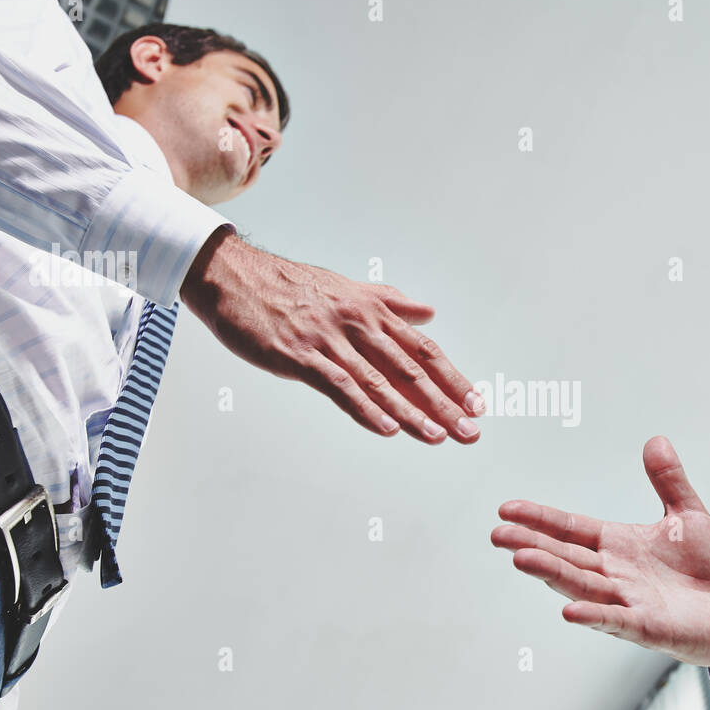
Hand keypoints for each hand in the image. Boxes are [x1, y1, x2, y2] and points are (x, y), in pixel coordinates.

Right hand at [181, 229, 485, 442]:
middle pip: (410, 368)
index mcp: (371, 309)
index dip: (452, 378)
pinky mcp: (300, 356)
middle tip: (469, 429)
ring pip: (380, 380)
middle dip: (444, 402)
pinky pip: (340, 387)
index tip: (476, 403)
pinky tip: (387, 428)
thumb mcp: (346, 287)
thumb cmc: (288, 284)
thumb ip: (390, 302)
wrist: (232, 274)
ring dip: (411, 412)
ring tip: (438, 436)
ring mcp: (329, 340)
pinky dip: (366, 409)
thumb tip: (428, 313)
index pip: (422, 349)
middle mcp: (357, 323)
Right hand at [491, 435, 709, 673]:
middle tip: (498, 533)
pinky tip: (569, 609)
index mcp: (618, 545)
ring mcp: (627, 600)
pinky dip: (593, 614)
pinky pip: (615, 619)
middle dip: (531, 544)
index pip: (571, 529)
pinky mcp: (646, 626)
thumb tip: (656, 441)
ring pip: (581, 584)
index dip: (540, 518)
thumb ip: (668, 481)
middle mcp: (615, 573)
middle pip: (565, 556)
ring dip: (551, 573)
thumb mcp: (688, 514)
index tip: (507, 508)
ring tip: (521, 559)